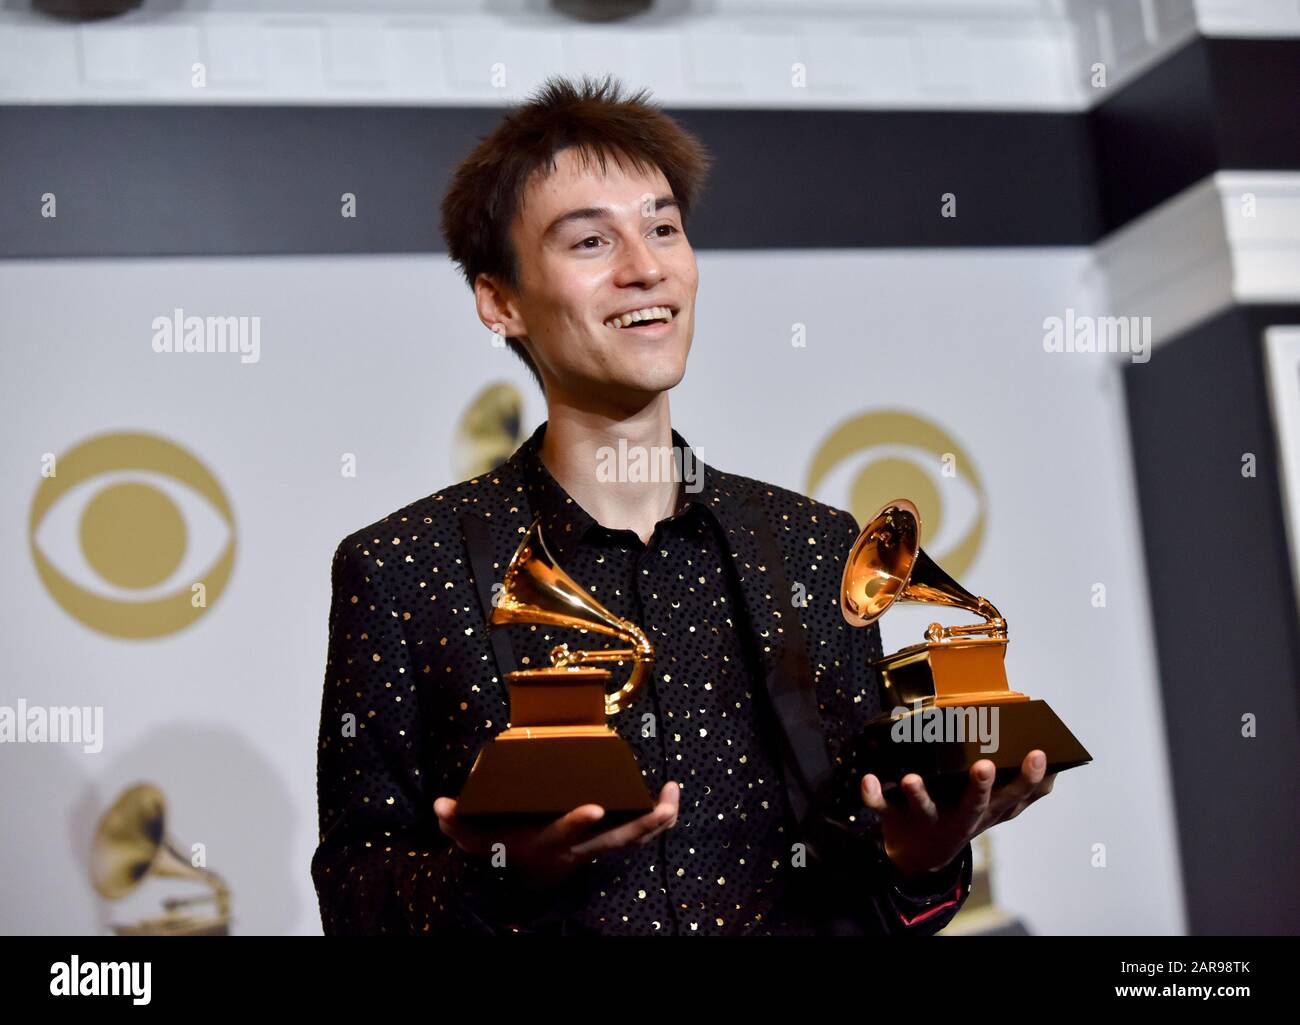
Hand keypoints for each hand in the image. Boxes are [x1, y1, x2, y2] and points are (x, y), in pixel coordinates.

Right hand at [433, 782, 679, 890]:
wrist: (516, 883)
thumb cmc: (498, 850)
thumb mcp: (473, 838)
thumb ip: (457, 822)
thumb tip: (439, 805)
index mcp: (545, 843)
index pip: (561, 835)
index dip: (576, 823)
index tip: (593, 807)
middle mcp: (576, 850)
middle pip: (616, 841)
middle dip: (642, 823)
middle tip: (664, 800)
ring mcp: (593, 849)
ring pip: (634, 840)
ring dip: (658, 820)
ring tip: (674, 792)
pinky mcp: (603, 844)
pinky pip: (637, 836)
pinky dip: (656, 821)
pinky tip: (669, 798)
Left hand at [860, 750, 1055, 878]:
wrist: (920, 855)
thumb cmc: (960, 818)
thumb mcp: (994, 811)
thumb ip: (1022, 792)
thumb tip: (1056, 770)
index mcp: (986, 812)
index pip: (1013, 797)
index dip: (1028, 779)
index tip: (1039, 754)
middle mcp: (958, 818)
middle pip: (972, 806)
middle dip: (980, 788)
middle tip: (986, 766)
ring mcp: (926, 820)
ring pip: (924, 810)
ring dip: (918, 795)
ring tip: (912, 778)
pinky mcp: (895, 818)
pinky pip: (882, 808)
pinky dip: (873, 795)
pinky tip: (868, 779)